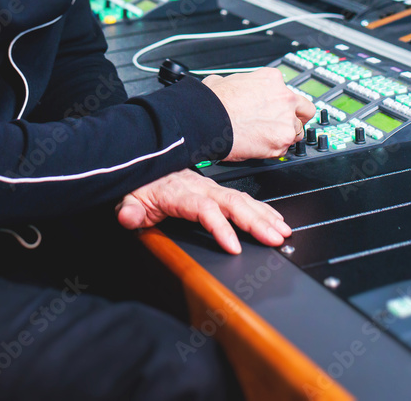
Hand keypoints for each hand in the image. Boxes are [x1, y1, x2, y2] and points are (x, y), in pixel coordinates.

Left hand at [116, 170, 291, 253]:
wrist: (145, 164)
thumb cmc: (141, 186)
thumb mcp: (128, 198)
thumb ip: (128, 210)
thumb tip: (129, 216)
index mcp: (180, 193)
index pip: (206, 210)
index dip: (222, 228)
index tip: (235, 246)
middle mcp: (200, 189)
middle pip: (233, 203)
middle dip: (257, 221)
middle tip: (275, 237)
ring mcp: (211, 189)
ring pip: (243, 200)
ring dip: (265, 216)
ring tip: (283, 231)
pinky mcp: (217, 191)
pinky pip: (244, 198)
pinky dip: (263, 209)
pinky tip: (276, 219)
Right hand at [203, 68, 314, 160]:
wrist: (208, 121)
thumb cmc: (212, 103)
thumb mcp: (222, 80)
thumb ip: (235, 83)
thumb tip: (223, 84)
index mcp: (272, 79)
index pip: (288, 92)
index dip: (280, 103)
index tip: (274, 109)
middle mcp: (284, 97)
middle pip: (305, 110)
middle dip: (297, 118)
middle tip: (283, 124)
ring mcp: (286, 119)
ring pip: (297, 131)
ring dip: (284, 135)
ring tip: (266, 138)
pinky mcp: (282, 140)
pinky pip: (285, 148)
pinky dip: (274, 149)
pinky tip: (260, 146)